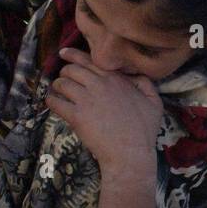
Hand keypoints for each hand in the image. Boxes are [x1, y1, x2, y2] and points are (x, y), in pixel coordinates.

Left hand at [45, 48, 160, 170]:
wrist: (130, 154)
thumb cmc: (144, 132)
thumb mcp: (155, 103)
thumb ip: (146, 84)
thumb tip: (137, 75)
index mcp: (117, 80)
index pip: (90, 60)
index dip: (73, 55)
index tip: (64, 53)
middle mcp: (100, 85)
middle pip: (72, 69)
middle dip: (65, 72)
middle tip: (63, 79)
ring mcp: (87, 99)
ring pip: (62, 83)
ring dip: (57, 86)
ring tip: (58, 92)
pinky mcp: (76, 115)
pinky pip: (55, 102)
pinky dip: (51, 100)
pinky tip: (52, 102)